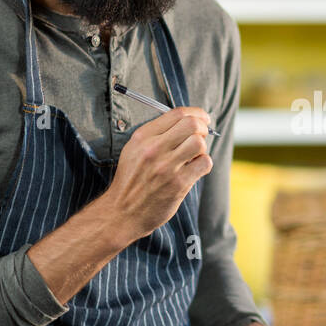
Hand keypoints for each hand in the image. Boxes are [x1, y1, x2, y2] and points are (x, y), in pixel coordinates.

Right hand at [100, 105, 211, 246]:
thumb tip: (185, 121)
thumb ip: (155, 134)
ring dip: (202, 148)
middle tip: (202, 137)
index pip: (177, 114)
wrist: (122, 212)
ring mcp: (166, 167)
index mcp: (142, 137)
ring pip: (199, 143)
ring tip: (195, 156)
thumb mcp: (133, 150)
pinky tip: (195, 169)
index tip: (202, 118)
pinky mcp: (178, 184)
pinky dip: (204, 164)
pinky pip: (204, 164)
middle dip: (203, 128)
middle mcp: (154, 149)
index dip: (196, 113)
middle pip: (192, 124)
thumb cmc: (131, 181)